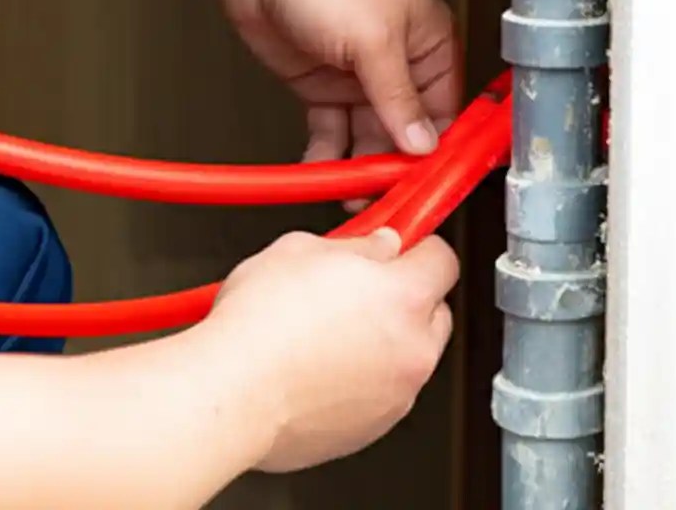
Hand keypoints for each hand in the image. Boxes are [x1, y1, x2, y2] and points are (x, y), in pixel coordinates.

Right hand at [205, 228, 457, 472]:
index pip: (442, 258)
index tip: (401, 248)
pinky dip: (361, 382)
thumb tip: (373, 246)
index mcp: (404, 296)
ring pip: (409, 357)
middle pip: (435, 312)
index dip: (418, 248)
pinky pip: (381, 395)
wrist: (233, 392)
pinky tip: (319, 368)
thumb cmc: (258, 326)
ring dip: (384, 343)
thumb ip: (356, 245)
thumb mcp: (301, 249)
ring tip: (329, 333)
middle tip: (363, 288)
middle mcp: (413, 348)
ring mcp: (396, 394)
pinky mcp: (372, 429)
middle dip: (406, 298)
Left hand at [221, 0, 462, 174]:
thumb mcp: (375, 40)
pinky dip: (327, 154)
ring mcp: (356, 74)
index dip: (436, 147)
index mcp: (428, 41)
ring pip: (367, 134)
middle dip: (393, 163)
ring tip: (351, 194)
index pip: (444, 108)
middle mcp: (396, 60)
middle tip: (383, 195)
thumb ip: (399, 97)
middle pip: (405, 128)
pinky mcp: (320, 84)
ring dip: (360, 166)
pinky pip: (331, 130)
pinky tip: (323, 174)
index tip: (426, 182)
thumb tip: (423, 142)